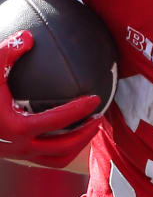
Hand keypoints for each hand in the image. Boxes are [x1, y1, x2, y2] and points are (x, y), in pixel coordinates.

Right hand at [0, 30, 100, 166]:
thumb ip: (6, 52)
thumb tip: (29, 37)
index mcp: (17, 127)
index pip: (57, 121)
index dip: (79, 110)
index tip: (95, 98)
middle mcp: (19, 146)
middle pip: (64, 147)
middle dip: (86, 134)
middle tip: (100, 117)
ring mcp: (17, 155)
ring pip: (57, 159)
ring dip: (76, 146)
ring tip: (89, 129)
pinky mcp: (14, 157)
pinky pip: (44, 159)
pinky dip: (60, 150)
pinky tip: (66, 133)